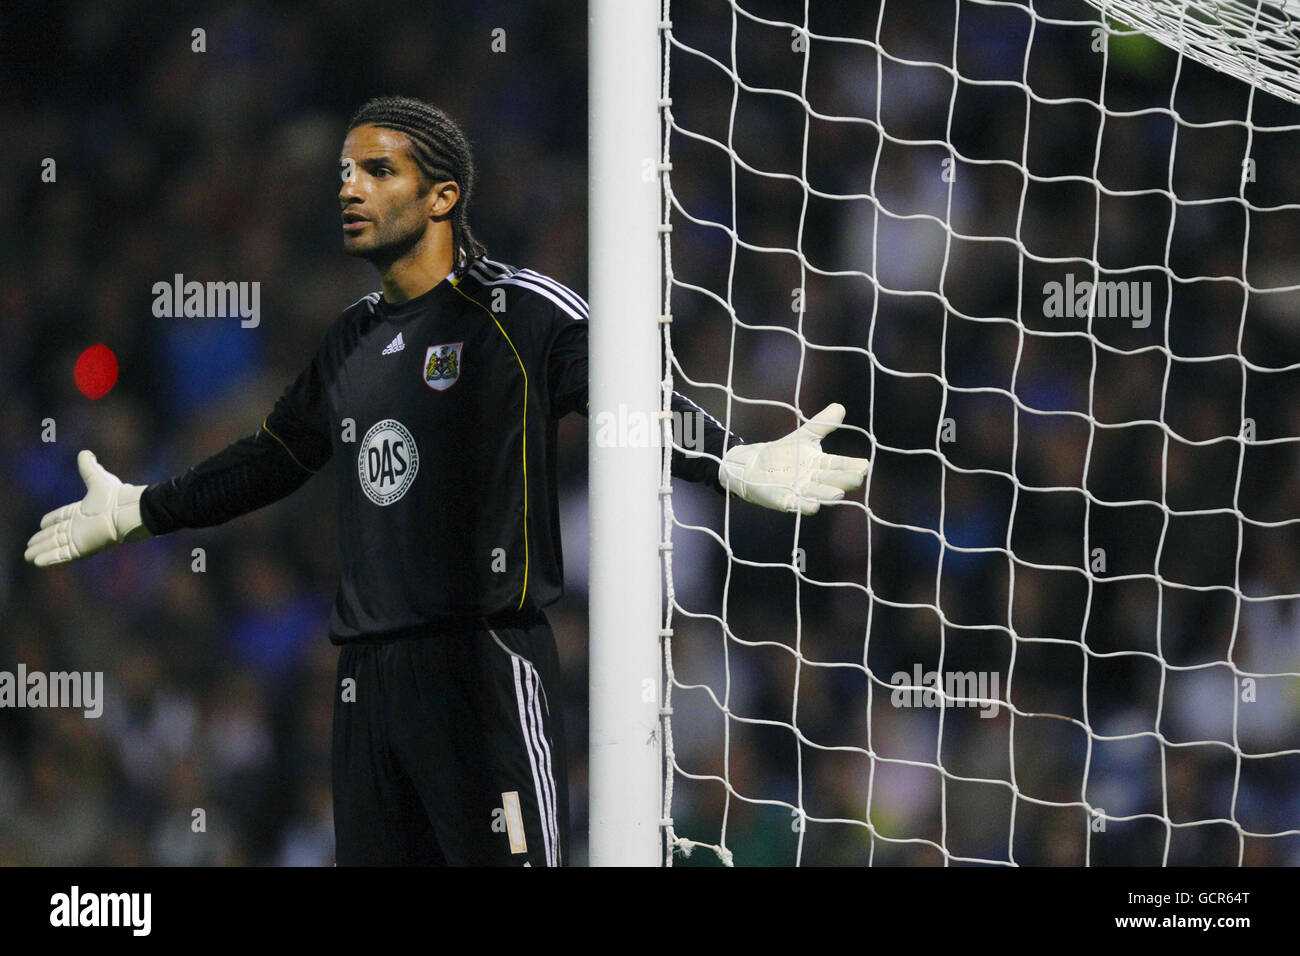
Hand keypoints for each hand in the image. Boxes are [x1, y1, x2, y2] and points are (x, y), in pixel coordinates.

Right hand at [24, 450, 150, 566]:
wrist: (126, 510)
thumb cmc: (114, 495)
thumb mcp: (97, 478)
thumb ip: (89, 467)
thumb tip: (85, 453)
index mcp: (82, 511)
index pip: (62, 517)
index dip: (51, 521)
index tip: (41, 524)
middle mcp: (79, 526)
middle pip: (55, 535)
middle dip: (41, 540)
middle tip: (28, 547)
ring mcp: (80, 538)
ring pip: (55, 546)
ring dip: (41, 551)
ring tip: (28, 557)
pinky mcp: (82, 548)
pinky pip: (62, 555)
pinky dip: (50, 558)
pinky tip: (38, 562)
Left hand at [719, 403, 869, 514]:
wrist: (754, 465)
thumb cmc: (784, 452)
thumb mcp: (805, 435)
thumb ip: (822, 424)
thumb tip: (840, 407)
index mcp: (823, 464)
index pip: (841, 465)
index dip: (852, 466)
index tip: (864, 465)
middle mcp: (815, 481)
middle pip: (833, 482)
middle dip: (845, 480)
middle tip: (856, 478)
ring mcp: (801, 492)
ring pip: (818, 495)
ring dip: (827, 495)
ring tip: (838, 494)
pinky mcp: (784, 500)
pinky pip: (796, 505)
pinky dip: (803, 506)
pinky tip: (812, 506)